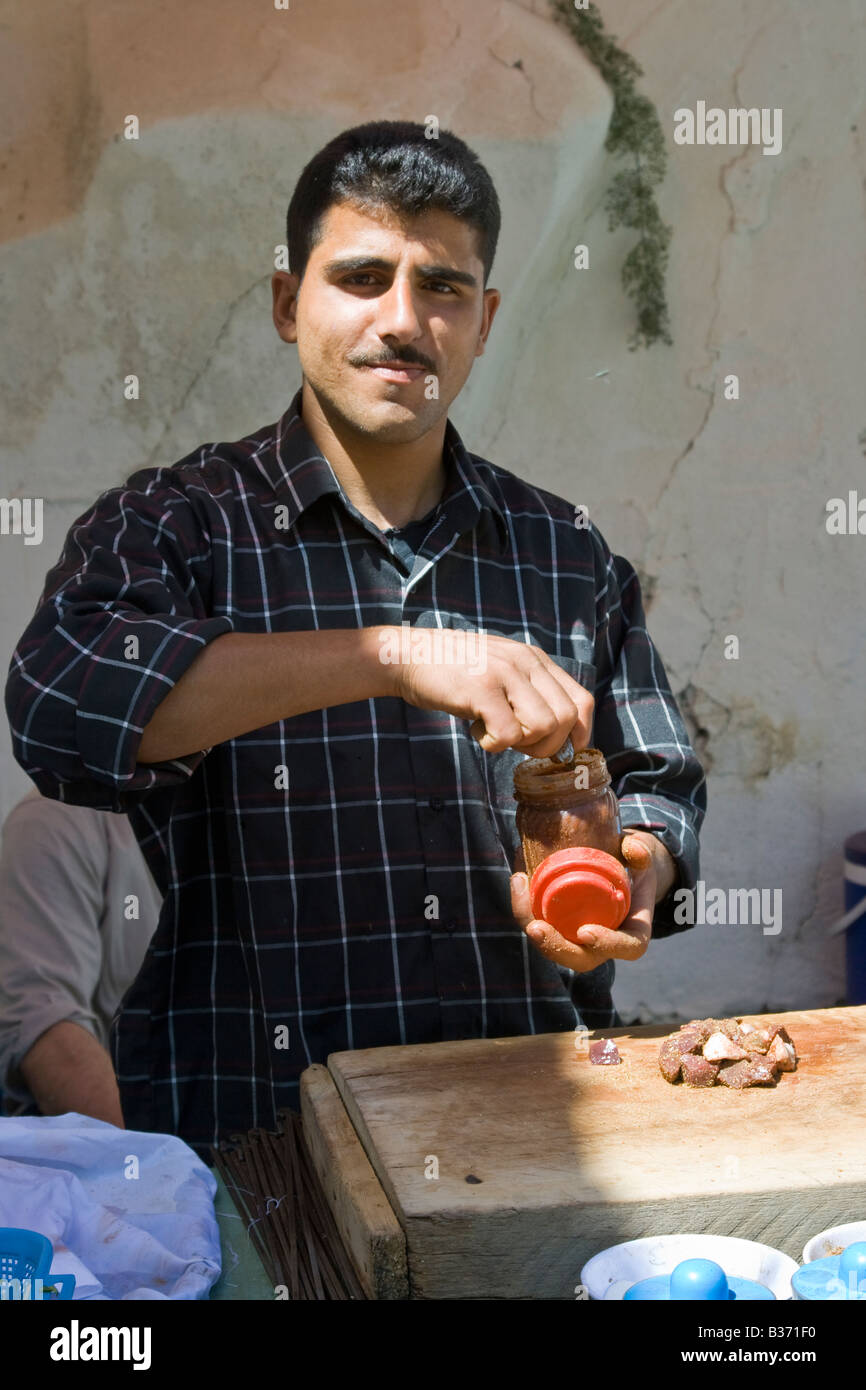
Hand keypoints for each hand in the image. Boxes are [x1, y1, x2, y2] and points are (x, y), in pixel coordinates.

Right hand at [390, 628, 593, 759]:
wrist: (408, 655)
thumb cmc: (454, 671)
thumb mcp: (501, 670)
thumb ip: (528, 692)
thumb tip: (558, 735)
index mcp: (535, 659)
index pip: (582, 700)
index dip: (580, 734)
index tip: (562, 751)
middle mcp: (525, 662)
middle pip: (567, 719)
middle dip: (547, 745)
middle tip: (517, 743)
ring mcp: (504, 674)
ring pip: (544, 727)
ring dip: (522, 744)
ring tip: (495, 733)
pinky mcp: (481, 689)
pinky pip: (508, 734)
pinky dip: (494, 744)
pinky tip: (477, 732)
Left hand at [510, 833, 658, 972]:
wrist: (621, 868)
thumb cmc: (635, 865)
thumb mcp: (645, 856)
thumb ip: (642, 850)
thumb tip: (634, 849)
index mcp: (633, 932)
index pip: (626, 948)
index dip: (606, 944)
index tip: (586, 932)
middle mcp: (605, 943)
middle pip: (580, 959)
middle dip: (555, 946)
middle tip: (535, 926)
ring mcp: (580, 940)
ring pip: (554, 946)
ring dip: (531, 925)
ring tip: (519, 888)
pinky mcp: (560, 928)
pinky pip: (542, 927)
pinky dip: (526, 908)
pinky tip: (519, 880)